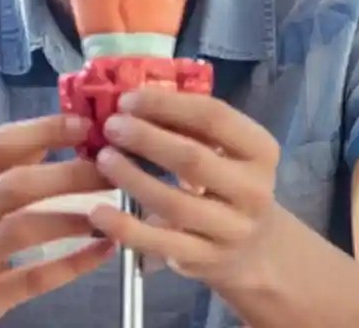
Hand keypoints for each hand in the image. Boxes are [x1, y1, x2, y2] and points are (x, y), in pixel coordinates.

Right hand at [0, 115, 116, 327]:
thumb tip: (52, 135)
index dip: (46, 131)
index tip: (86, 125)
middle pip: (17, 184)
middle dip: (71, 173)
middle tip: (113, 167)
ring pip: (26, 229)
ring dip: (76, 217)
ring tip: (113, 209)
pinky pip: (36, 278)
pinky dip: (75, 263)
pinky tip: (103, 250)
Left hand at [88, 89, 282, 289]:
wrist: (255, 246)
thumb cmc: (227, 180)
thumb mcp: (223, 149)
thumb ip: (187, 125)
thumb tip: (130, 102)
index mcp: (260, 150)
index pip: (214, 117)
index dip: (166, 104)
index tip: (127, 99)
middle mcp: (253, 190)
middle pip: (192, 158)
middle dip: (145, 138)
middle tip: (111, 126)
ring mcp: (231, 229)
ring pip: (174, 203)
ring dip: (132, 178)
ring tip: (104, 159)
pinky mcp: (206, 259)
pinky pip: (160, 243)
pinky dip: (125, 228)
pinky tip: (99, 212)